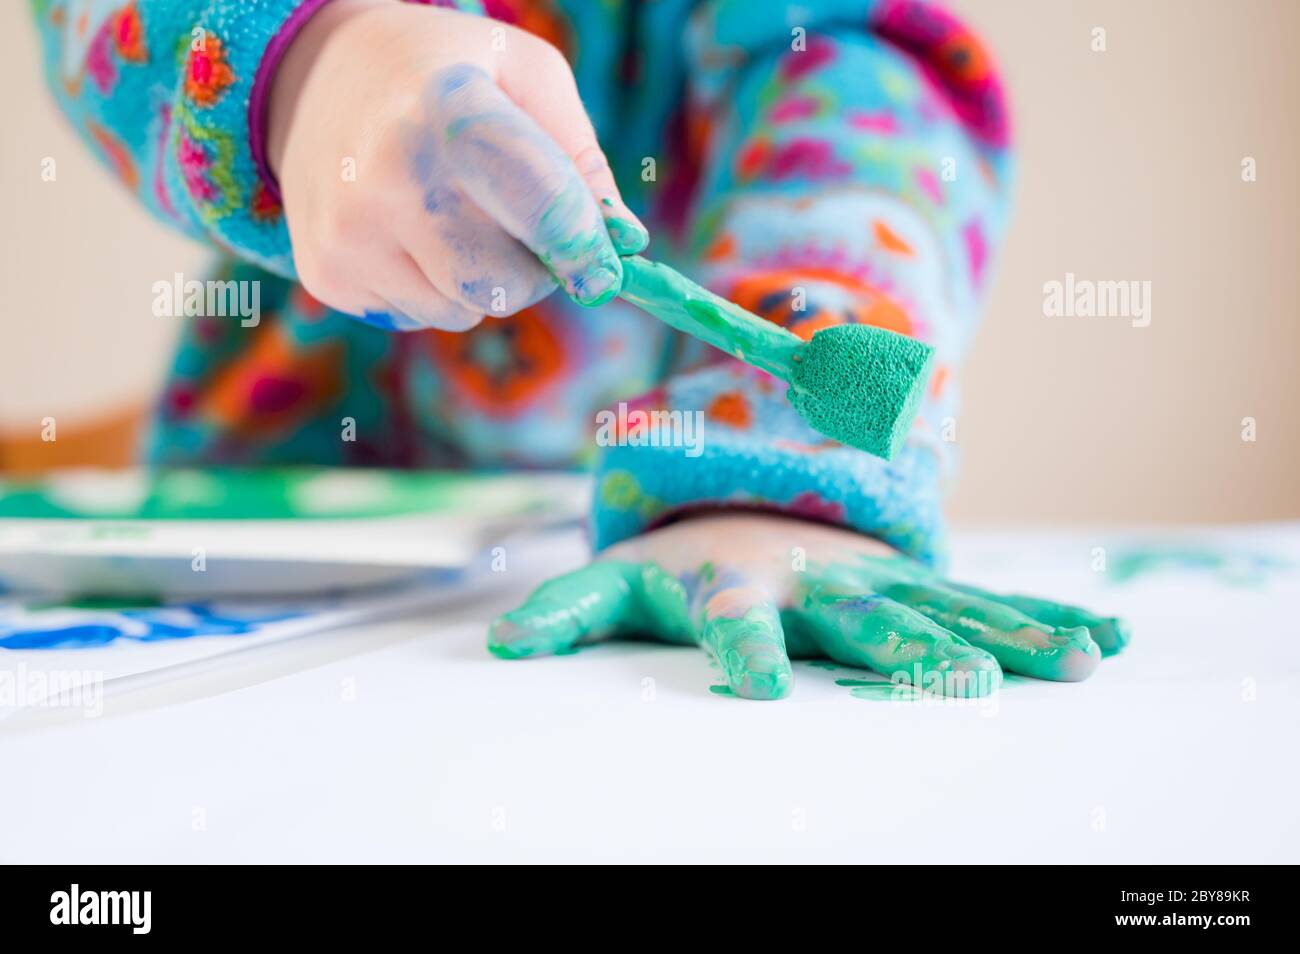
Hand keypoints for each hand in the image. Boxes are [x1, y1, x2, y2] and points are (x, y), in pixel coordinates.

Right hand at [267, 0, 646, 329]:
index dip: (583, 249)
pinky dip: (430, 287)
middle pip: (501, 285)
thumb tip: (623, 243)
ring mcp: (348, 232)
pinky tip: (404, 230)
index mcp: (449, 108)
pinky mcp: (327, 274)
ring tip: (449, 216)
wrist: (313, 76)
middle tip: (518, 229)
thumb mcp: (524, 76)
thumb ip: (581, 159)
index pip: (540, 205)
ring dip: (479, 282)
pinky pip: (416, 317)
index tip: (603, 272)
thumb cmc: (446, 73)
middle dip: (530, 272)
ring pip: (461, 312)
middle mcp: (388, 175)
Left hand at [489, 513, 1129, 699]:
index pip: (732, 616)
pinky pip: (979, 600)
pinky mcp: (910, 583)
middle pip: (863, 617)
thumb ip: (563, 613)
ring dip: (1008, 635)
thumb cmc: (677, 560)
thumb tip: (494, 647)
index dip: (741, 648)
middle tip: (966, 687)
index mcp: (735, 583)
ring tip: (1074, 662)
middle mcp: (813, 579)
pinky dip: (1040, 619)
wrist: (746, 507)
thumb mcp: (615, 585)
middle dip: (915, 650)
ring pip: (943, 607)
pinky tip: (1104, 643)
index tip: (756, 692)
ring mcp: (870, 579)